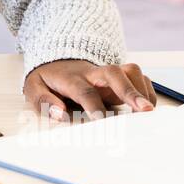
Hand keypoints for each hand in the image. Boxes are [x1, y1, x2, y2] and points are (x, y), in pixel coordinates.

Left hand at [23, 59, 155, 121]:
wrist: (56, 62)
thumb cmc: (47, 80)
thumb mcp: (34, 88)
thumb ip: (44, 100)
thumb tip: (60, 114)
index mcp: (70, 78)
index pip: (84, 90)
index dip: (93, 105)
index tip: (101, 121)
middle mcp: (93, 73)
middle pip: (114, 73)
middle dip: (130, 91)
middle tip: (144, 111)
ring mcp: (108, 74)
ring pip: (130, 71)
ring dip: (142, 90)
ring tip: (149, 113)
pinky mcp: (119, 77)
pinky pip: (138, 77)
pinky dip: (147, 91)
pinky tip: (147, 108)